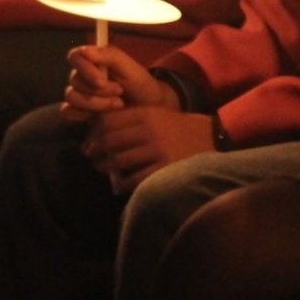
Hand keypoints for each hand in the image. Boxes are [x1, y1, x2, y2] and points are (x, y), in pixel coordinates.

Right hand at [61, 44, 179, 122]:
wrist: (149, 108)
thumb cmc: (140, 83)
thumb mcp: (130, 67)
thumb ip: (110, 56)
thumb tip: (85, 50)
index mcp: (94, 60)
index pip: (75, 57)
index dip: (85, 69)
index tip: (101, 81)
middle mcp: (83, 75)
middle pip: (74, 80)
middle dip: (99, 90)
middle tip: (120, 92)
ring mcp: (80, 93)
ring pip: (72, 97)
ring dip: (96, 103)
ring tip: (118, 103)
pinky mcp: (79, 111)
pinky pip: (67, 112)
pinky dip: (81, 113)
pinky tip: (99, 115)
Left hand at [81, 107, 213, 191]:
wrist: (210, 138)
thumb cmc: (177, 128)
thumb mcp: (156, 115)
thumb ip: (130, 119)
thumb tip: (96, 132)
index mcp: (146, 114)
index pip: (108, 121)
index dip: (94, 133)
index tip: (90, 142)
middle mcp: (149, 130)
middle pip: (109, 141)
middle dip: (95, 152)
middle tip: (92, 158)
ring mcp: (156, 150)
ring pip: (117, 161)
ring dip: (105, 168)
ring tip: (104, 170)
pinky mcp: (163, 169)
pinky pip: (131, 179)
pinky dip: (120, 184)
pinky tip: (119, 184)